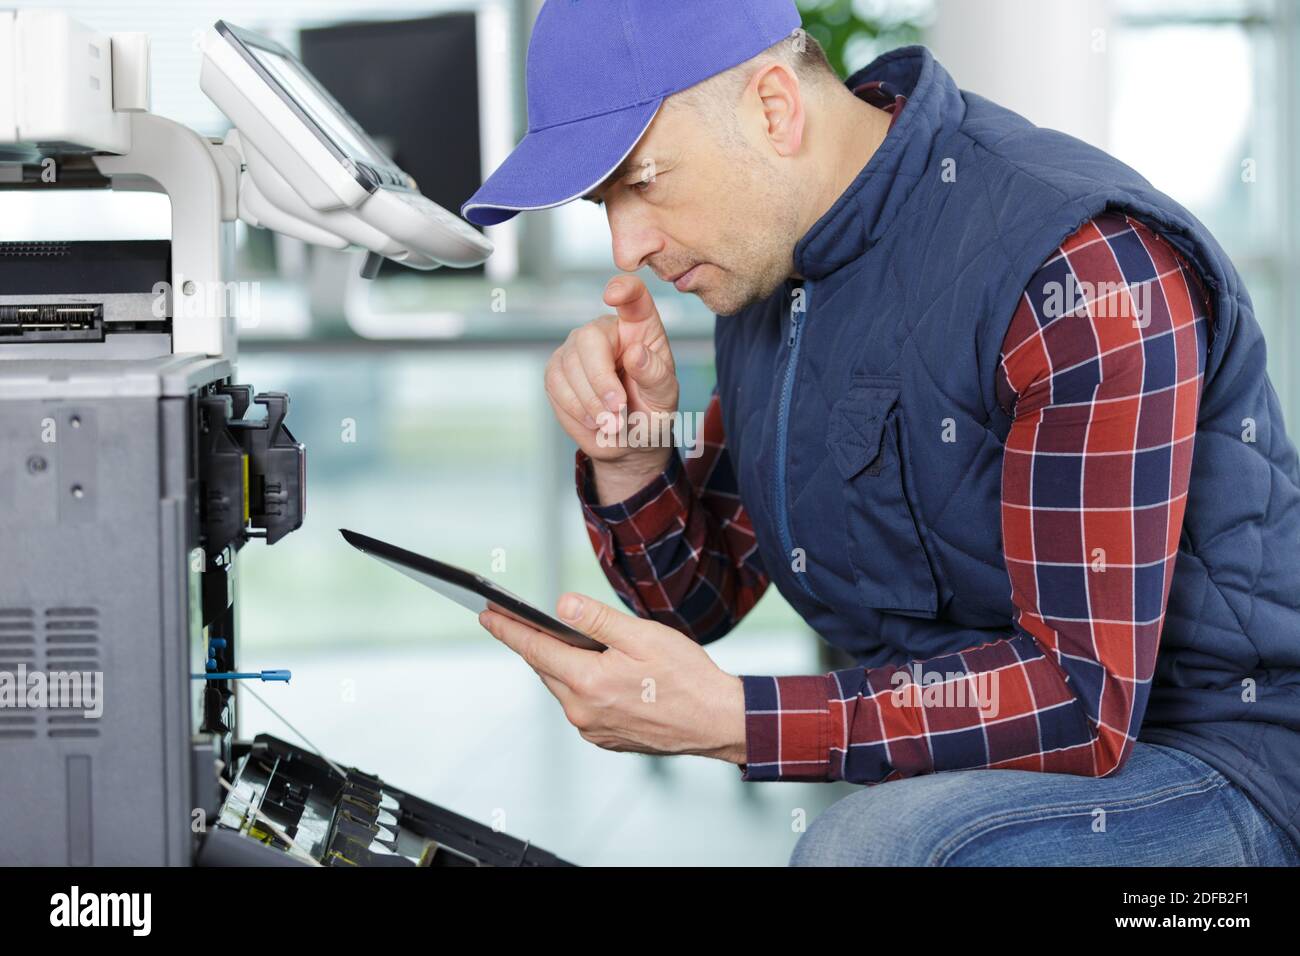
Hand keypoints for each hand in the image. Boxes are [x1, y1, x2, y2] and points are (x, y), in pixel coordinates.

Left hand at [478, 594, 746, 763]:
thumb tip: (560, 605)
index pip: (535, 648)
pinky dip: (580, 686)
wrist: (715, 720)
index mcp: (588, 681)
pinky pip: (579, 706)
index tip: (487, 614)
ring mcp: (592, 728)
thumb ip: (596, 619)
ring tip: (569, 643)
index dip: (508, 629)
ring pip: (562, 687)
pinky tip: (598, 672)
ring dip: (561, 665)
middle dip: (535, 643)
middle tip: (519, 620)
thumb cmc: (686, 677)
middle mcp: (583, 710)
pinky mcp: (605, 738)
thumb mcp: (642, 636)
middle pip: (545, 668)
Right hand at [544, 276, 679, 503]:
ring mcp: (576, 348)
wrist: (629, 439)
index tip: (613, 295)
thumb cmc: (651, 409)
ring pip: (569, 366)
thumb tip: (635, 353)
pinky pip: (556, 384)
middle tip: (617, 412)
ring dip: (590, 402)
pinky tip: (594, 420)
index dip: (623, 289)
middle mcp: (605, 331)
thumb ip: (655, 375)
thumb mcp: (664, 397)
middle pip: (589, 339)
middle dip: (601, 380)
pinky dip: (575, 409)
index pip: (633, 297)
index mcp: (640, 328)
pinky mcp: (556, 369)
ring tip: (611, 423)